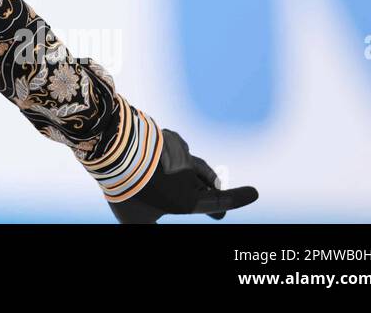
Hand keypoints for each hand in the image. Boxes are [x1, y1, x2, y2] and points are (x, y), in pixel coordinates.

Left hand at [108, 128, 257, 222]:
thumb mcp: (136, 222)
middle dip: (214, 196)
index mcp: (188, 198)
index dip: (237, 199)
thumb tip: (148, 230)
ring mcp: (180, 155)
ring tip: (198, 185)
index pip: (219, 201)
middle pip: (208, 185)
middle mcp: (190, 175)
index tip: (254, 192)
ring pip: (194, 167)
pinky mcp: (167, 140)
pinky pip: (177, 151)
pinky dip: (176, 158)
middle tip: (219, 214)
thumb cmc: (128, 192)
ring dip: (197, 176)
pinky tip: (168, 161)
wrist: (116, 150)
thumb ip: (148, 230)